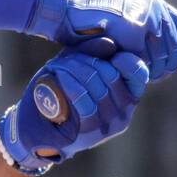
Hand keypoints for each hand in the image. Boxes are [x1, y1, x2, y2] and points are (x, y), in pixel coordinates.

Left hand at [0, 50, 149, 175]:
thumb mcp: (78, 68)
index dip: (122, 58)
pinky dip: (71, 84)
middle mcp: (124, 113)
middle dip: (87, 60)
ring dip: (75, 69)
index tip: (103, 52)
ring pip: (97, 86)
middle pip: (111, 75)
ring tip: (59, 65)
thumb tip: (109, 43)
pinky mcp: (90, 132)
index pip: (138, 73)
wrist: (37, 127)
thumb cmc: (60, 93)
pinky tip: (59, 75)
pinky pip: (85, 102)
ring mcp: (108, 125)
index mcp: (128, 97)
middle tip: (68, 57)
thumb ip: (94, 54)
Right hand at [23, 0, 176, 80]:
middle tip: (148, 73)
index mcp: (153, 4)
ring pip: (165, 57)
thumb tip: (164, 55)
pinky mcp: (135, 30)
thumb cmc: (84, 23)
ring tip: (132, 70)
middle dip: (165, 66)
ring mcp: (147, 17)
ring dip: (151, 69)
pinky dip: (138, 68)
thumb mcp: (120, 24)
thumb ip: (142, 34)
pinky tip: (123, 67)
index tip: (167, 67)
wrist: (61, 10)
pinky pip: (148, 59)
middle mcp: (155, 8)